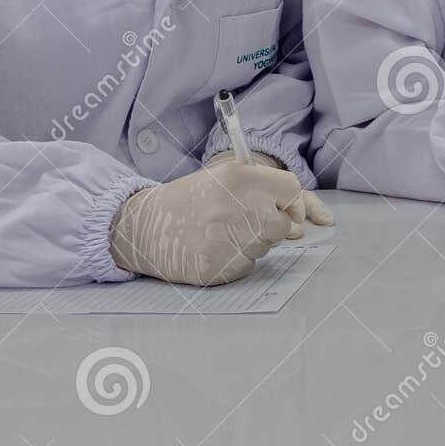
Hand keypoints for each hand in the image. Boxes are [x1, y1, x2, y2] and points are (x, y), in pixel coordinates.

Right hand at [109, 159, 307, 285]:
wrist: (144, 227)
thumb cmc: (190, 199)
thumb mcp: (222, 176)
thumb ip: (261, 185)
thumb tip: (300, 214)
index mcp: (239, 177)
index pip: (291, 189)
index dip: (292, 203)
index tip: (286, 210)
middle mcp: (236, 207)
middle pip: (283, 225)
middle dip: (272, 226)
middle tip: (247, 223)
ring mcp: (226, 240)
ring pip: (266, 247)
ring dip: (252, 243)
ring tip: (221, 233)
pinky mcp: (217, 268)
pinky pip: (247, 266)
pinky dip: (236, 260)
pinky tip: (213, 249)